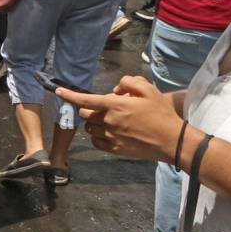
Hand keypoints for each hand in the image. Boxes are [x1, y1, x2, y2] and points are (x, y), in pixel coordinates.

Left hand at [57, 75, 184, 162]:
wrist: (172, 140)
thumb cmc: (161, 114)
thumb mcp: (149, 90)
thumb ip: (129, 82)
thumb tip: (114, 90)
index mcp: (116, 105)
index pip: (86, 99)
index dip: (69, 95)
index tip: (58, 91)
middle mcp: (109, 121)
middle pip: (85, 113)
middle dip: (89, 108)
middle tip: (105, 107)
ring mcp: (110, 137)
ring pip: (89, 128)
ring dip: (94, 122)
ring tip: (109, 120)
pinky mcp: (114, 149)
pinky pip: (96, 141)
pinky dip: (98, 136)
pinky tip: (109, 133)